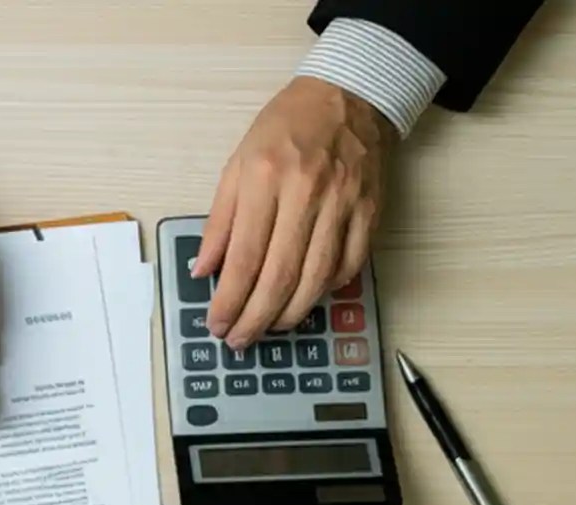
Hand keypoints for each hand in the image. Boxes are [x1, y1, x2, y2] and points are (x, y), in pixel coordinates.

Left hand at [192, 76, 395, 348]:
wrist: (350, 94)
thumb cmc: (286, 127)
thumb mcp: (238, 164)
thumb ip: (220, 221)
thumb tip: (205, 270)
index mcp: (266, 179)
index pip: (244, 256)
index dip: (229, 299)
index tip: (216, 323)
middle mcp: (306, 193)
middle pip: (280, 276)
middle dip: (255, 318)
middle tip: (239, 340)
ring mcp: (343, 203)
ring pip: (316, 278)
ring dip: (290, 314)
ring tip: (269, 328)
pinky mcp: (370, 211)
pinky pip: (349, 265)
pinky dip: (326, 290)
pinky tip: (306, 299)